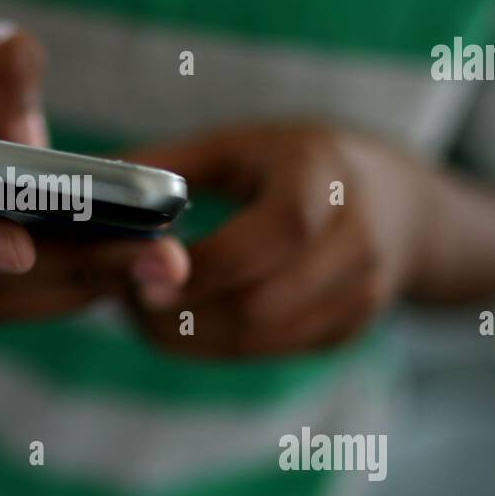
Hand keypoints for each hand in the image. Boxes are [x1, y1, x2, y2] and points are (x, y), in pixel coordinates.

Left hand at [125, 124, 433, 357]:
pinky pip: (274, 351)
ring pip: (265, 338)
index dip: (205, 267)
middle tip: (127, 304)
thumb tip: (90, 184)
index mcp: (325, 178)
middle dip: (186, 314)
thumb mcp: (242, 144)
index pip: (273, 235)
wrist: (403, 204)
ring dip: (195, 339)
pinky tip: (186, 325)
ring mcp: (363, 292)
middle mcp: (358, 239)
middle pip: (264, 301)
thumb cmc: (300, 164)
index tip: (140, 279)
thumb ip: (168, 167)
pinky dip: (220, 347)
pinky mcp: (351, 329)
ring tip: (145, 317)